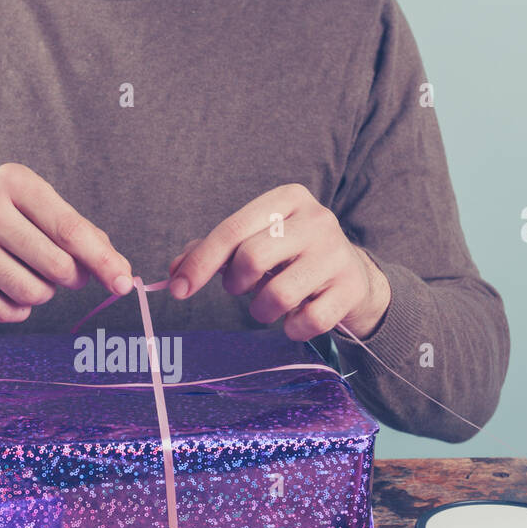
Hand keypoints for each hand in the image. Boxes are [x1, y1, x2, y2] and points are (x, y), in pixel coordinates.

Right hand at [0, 163, 133, 321]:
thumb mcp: (32, 204)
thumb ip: (78, 231)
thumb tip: (120, 272)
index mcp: (14, 181)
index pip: (70, 229)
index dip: (102, 260)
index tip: (123, 282)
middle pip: (56, 266)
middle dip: (69, 277)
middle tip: (60, 272)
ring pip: (32, 292)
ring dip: (42, 294)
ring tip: (28, 276)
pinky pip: (6, 312)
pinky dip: (17, 310)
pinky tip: (7, 291)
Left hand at [168, 184, 391, 340]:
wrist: (352, 275)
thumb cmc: (291, 257)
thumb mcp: (255, 242)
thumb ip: (213, 252)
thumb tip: (174, 272)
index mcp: (287, 199)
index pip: (232, 229)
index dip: (200, 262)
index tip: (178, 289)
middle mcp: (316, 220)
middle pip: (252, 258)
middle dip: (235, 284)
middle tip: (242, 288)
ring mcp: (337, 254)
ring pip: (278, 295)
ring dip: (261, 310)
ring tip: (268, 304)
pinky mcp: (350, 289)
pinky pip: (308, 321)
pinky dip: (292, 328)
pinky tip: (295, 318)